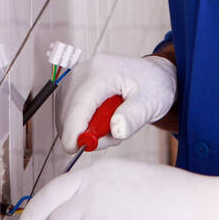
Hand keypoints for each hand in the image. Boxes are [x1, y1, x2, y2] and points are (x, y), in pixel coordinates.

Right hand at [59, 53, 175, 152]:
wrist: (153, 76)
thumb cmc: (153, 86)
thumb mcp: (151, 103)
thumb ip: (134, 118)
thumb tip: (117, 132)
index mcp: (104, 71)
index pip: (81, 103)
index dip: (74, 128)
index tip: (75, 148)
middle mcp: (85, 71)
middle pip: (69, 110)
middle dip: (85, 131)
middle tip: (112, 135)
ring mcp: (76, 77)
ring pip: (65, 113)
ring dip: (85, 128)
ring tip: (112, 123)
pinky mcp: (72, 86)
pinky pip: (67, 112)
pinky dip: (82, 123)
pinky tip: (102, 120)